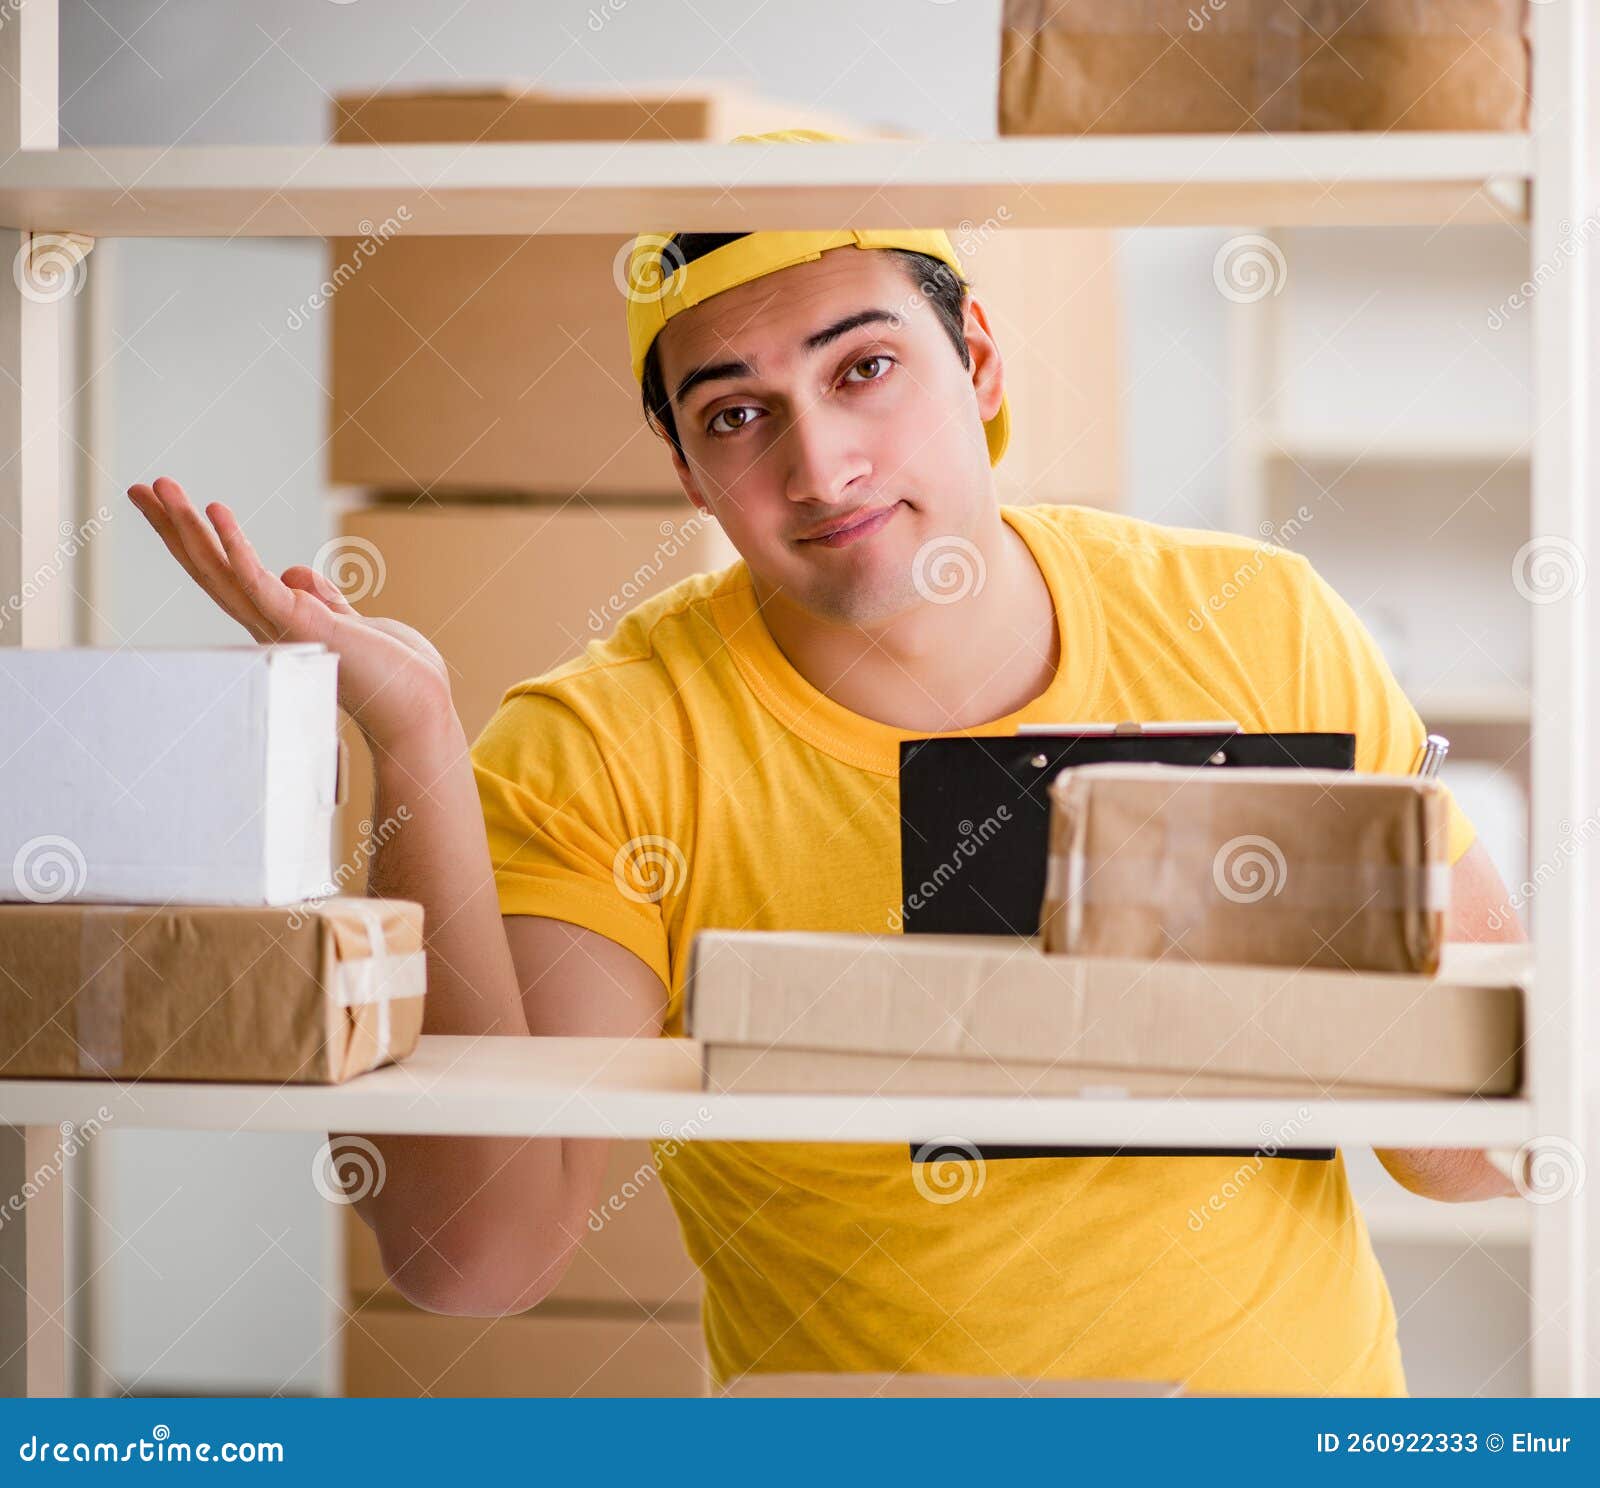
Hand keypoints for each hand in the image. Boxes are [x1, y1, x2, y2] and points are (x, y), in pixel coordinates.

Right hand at [127, 477, 456, 755]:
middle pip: (208, 568)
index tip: (163, 502)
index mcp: (276, 621)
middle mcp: (268, 624)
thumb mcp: (346, 620)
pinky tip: (215, 510)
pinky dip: (234, 544)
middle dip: (173, 527)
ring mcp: (281, 625)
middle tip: (140, 486)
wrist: (414, 704)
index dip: (193, 539)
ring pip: (221, 570)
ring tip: (162, 487)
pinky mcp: (302, 624)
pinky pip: (257, 580)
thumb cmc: (387, 670)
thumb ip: (319, 596)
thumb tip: (292, 572)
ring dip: (188, 527)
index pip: (224, 572)